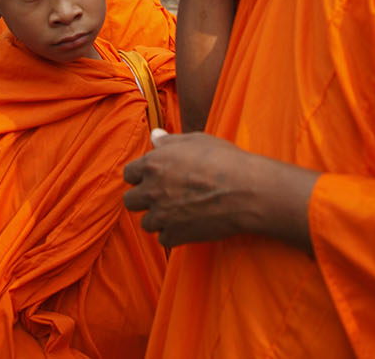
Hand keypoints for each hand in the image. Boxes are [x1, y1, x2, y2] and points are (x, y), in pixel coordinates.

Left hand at [122, 131, 316, 252]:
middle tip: (163, 197)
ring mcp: (162, 215)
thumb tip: (154, 136)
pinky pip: (164, 239)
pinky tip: (188, 224)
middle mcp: (152, 190)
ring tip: (179, 211)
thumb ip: (170, 141)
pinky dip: (174, 234)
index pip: (129, 174)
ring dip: (159, 219)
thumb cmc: (224, 160)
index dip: (141, 176)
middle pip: (130, 201)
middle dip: (144, 199)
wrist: (245, 190)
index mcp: (153, 164)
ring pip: (146, 222)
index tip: (153, 178)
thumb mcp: (196, 141)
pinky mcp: (175, 235)